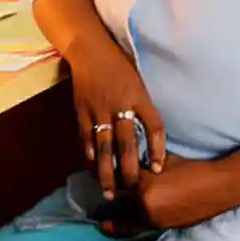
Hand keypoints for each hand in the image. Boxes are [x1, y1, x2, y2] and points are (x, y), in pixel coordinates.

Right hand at [68, 45, 166, 199]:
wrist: (90, 50)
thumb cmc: (120, 66)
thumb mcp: (138, 83)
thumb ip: (143, 108)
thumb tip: (149, 137)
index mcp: (139, 96)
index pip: (154, 127)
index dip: (157, 149)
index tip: (157, 168)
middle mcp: (120, 104)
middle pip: (127, 143)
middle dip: (130, 170)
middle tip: (132, 190)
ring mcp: (99, 108)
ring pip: (104, 146)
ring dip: (106, 171)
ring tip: (109, 191)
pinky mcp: (82, 110)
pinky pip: (86, 136)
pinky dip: (88, 153)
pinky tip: (91, 167)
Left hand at [91, 154, 228, 236]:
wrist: (217, 188)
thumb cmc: (191, 169)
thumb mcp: (162, 159)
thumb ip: (142, 161)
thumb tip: (123, 160)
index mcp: (144, 183)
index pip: (116, 181)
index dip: (103, 178)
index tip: (92, 176)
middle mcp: (144, 204)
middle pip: (115, 204)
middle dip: (103, 204)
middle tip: (89, 207)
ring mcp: (152, 218)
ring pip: (123, 221)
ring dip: (111, 221)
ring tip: (98, 222)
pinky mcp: (160, 227)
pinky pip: (136, 229)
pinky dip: (124, 228)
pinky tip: (114, 228)